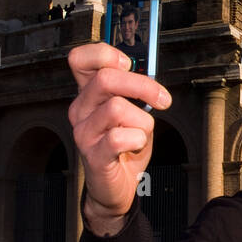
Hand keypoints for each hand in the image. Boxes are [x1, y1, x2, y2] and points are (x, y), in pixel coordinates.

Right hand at [67, 42, 171, 234]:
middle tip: (162, 99)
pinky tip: (136, 146)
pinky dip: (138, 139)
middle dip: (142, 85)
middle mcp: (80, 109)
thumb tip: (148, 71)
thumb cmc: (127, 146)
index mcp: (88, 93)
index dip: (105, 54)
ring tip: (141, 133)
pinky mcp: (93, 155)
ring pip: (117, 107)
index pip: (80, 58)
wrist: (118, 187)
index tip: (129, 64)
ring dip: (142, 121)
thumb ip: (134, 91)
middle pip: (105, 78)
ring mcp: (83, 132)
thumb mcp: (133, 112)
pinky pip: (119, 137)